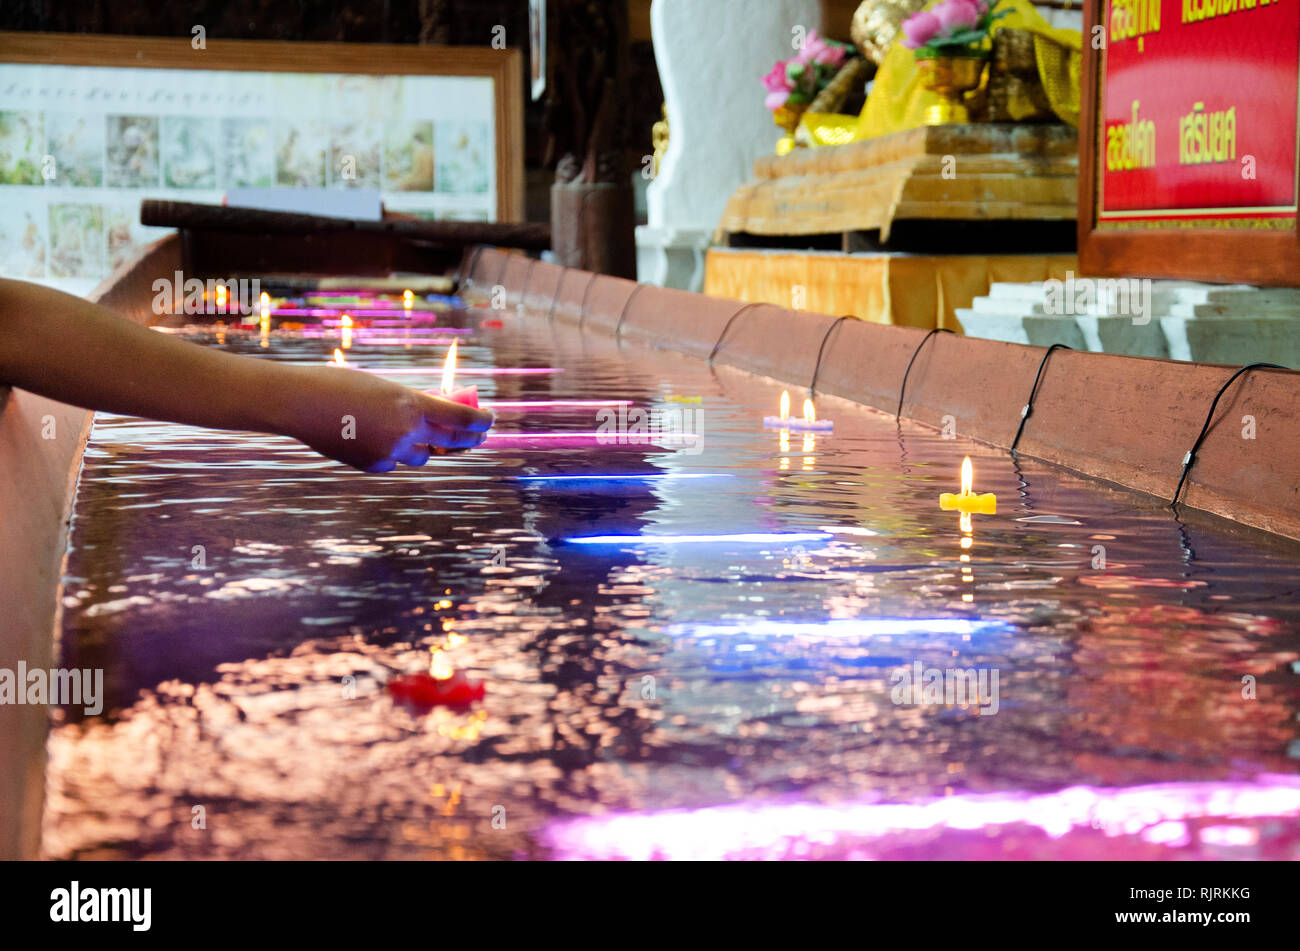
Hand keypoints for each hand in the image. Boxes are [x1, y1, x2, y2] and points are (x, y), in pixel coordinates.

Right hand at [286, 366, 493, 471]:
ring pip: (422, 457)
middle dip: (468, 440)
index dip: (481, 421)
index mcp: (412, 405)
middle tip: (477, 437)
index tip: (490, 419)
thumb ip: (413, 403)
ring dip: (425, 448)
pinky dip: (393, 454)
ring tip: (418, 436)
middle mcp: (406, 432)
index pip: (461, 418)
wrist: (301, 403)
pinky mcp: (373, 466)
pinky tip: (374, 438)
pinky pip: (394, 463)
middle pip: (451, 443)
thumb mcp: (386, 387)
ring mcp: (390, 453)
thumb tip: (438, 414)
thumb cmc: (341, 384)